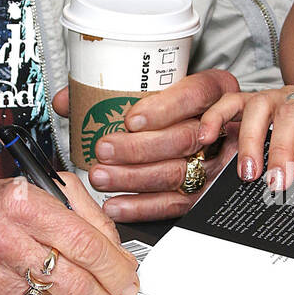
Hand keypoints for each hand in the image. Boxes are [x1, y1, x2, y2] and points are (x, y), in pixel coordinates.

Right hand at [0, 169, 141, 294]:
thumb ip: (83, 212)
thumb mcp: (37, 187)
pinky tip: (33, 289)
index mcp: (22, 204)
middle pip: (76, 281)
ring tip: (67, 283)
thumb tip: (116, 249)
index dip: (116, 266)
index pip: (86, 243)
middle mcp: (4, 239)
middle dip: (103, 293)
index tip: (128, 276)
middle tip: (111, 292)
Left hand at [52, 70, 240, 221]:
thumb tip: (66, 99)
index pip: (195, 95)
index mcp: (213, 88)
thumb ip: (114, 89)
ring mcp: (223, 158)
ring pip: (180, 171)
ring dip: (135, 177)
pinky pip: (179, 203)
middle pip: (183, 137)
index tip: (131, 120)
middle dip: (138, 148)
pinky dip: (144, 206)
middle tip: (103, 150)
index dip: (163, 108)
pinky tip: (119, 204)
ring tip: (102, 176)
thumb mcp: (163, 87)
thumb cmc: (185, 108)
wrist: (227, 134)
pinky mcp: (213, 191)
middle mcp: (222, 122)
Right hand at [195, 78, 293, 187]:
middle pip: (293, 110)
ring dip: (252, 139)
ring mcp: (283, 93)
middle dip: (283, 149)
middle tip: (278, 183)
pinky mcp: (261, 100)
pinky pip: (235, 100)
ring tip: (250, 173)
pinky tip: (209, 134)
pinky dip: (219, 114)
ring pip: (262, 105)